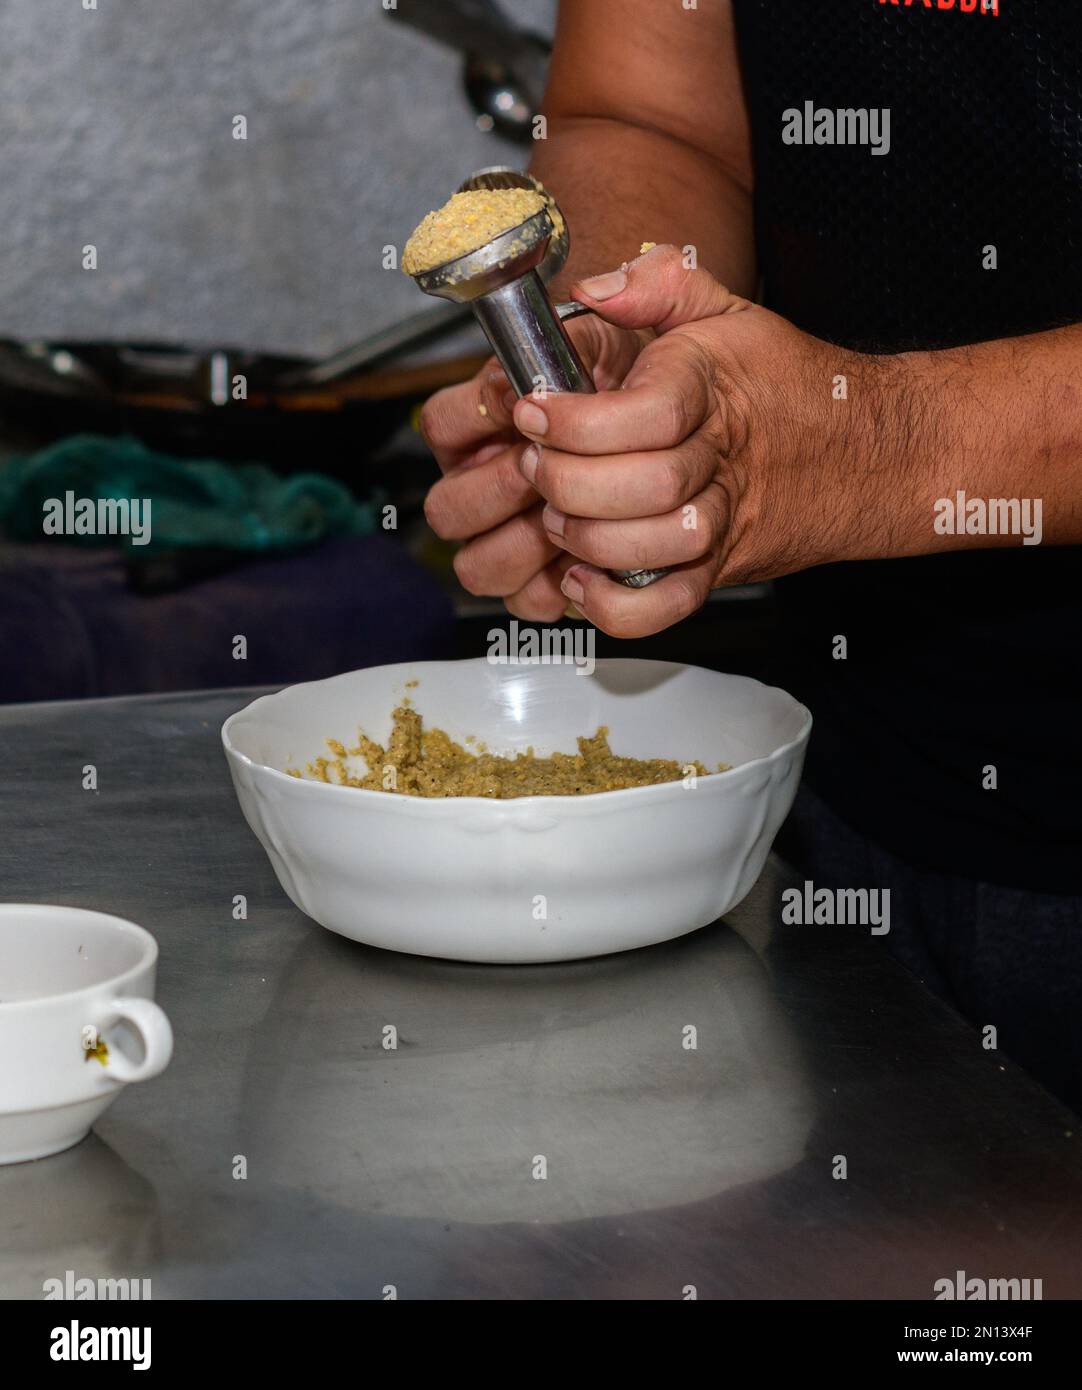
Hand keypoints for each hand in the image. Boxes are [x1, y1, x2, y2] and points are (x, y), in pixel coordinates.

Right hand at [420, 313, 648, 615]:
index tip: (527, 407)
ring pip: (477, 565)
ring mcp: (512, 539)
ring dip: (520, 546)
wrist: (719, 445)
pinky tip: (594, 564)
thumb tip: (601, 292)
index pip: (441, 423)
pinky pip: (528, 605)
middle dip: (496, 491)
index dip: (475, 418)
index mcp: (494, 419)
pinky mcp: (547, 587)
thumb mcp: (677, 319)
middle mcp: (490, 482)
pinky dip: (554, 592)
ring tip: (570, 519)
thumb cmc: (673, 384)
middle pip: (447, 506)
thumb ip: (651, 286)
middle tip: (546, 471)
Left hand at [507, 245, 919, 636]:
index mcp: (713, 392)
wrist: (867, 451)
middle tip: (534, 463)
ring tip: (553, 514)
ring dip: (587, 538)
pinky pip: (665, 607)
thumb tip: (597, 289)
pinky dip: (615, 606)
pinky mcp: (715, 570)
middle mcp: (719, 462)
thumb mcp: (726, 312)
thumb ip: (659, 284)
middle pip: (645, 486)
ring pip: (653, 549)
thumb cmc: (784, 383)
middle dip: (569, 480)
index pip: (648, 414)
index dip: (579, 420)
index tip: (534, 411)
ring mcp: (721, 522)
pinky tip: (581, 578)